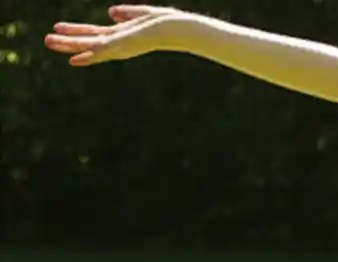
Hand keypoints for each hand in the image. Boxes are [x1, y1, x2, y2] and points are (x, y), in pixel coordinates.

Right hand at [44, 5, 193, 66]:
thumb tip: (111, 12)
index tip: (65, 39)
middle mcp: (119, 42)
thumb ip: (128, 13)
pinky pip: (100, 51)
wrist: (177, 29)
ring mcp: (119, 46)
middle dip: (68, 40)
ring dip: (68, 44)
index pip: (97, 35)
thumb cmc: (167, 23)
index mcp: (122, 34)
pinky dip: (87, 55)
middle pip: (88, 41)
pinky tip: (73, 59)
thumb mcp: (142, 14)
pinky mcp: (121, 47)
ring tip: (48, 41)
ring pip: (88, 46)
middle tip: (47, 40)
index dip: (80, 36)